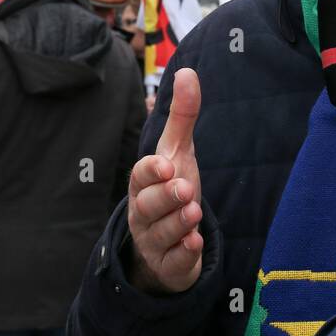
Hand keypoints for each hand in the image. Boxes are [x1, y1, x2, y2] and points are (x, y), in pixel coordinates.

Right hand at [127, 67, 203, 293]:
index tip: (168, 165)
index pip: (140, 175)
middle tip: (186, 189)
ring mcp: (154, 240)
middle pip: (147, 205)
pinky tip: (195, 244)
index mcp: (143, 183)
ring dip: (178, 223)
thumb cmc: (171, 187)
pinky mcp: (169, 264)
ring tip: (194, 212)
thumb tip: (188, 71)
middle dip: (165, 197)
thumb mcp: (178, 151)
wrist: (169, 240)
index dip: (152, 171)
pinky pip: (172, 262)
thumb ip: (182, 115)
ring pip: (160, 234)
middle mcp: (143, 212)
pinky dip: (182, 254)